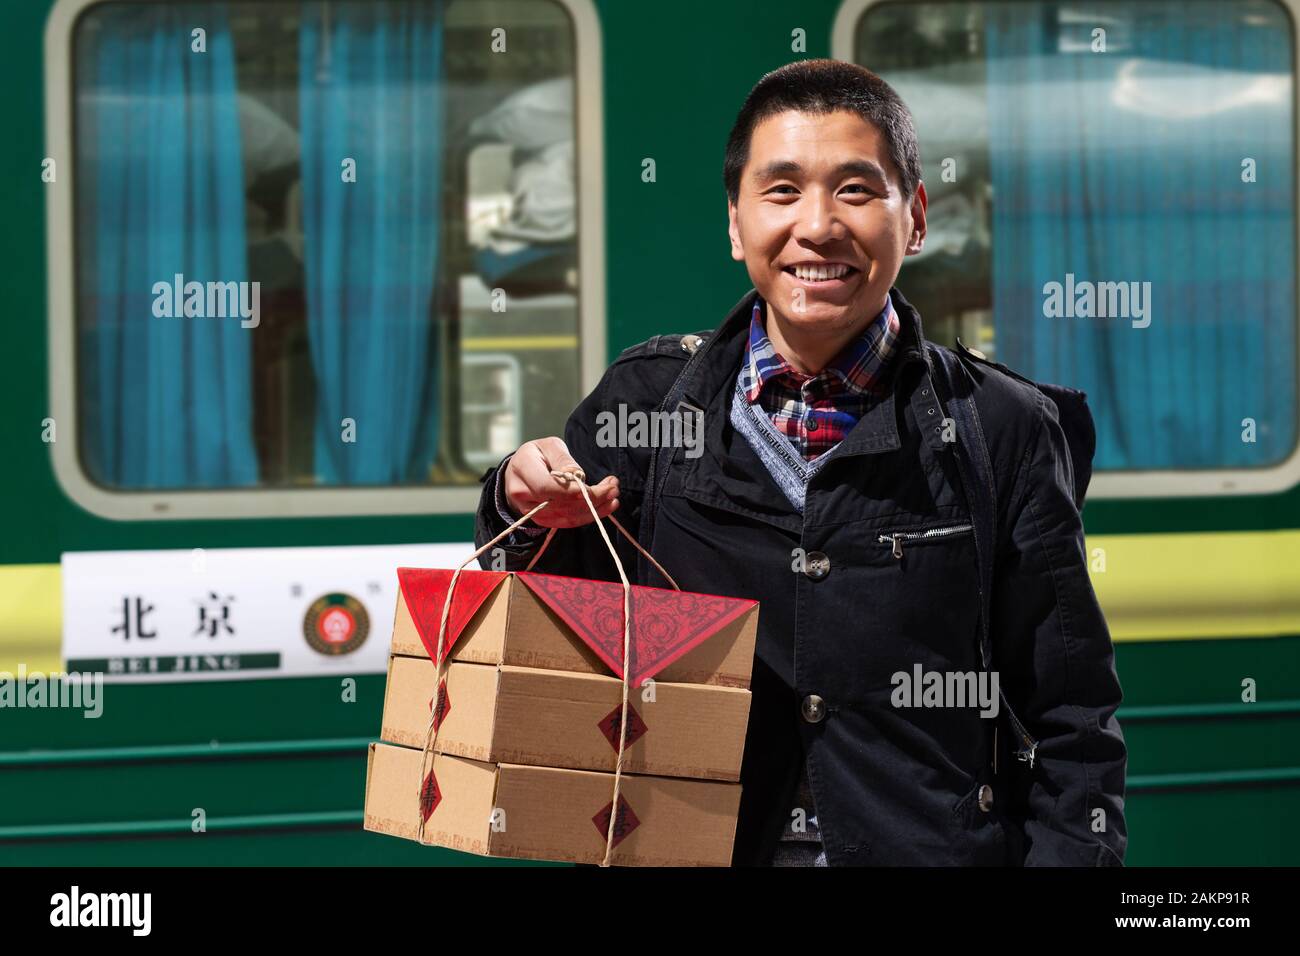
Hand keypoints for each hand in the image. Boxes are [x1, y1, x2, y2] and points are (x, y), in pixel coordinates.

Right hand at [502, 437, 619, 528]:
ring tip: (613, 496)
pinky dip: (588, 516)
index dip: (572, 491)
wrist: (519, 472)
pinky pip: (567, 522)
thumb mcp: (549, 446)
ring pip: (566, 516)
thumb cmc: (537, 455)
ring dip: (594, 508)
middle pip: (559, 503)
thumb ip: (563, 460)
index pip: (546, 486)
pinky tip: (605, 507)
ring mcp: (531, 510)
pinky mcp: (542, 520)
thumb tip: (576, 477)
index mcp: (523, 469)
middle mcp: (522, 493)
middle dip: (592, 498)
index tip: (597, 488)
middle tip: (613, 487)